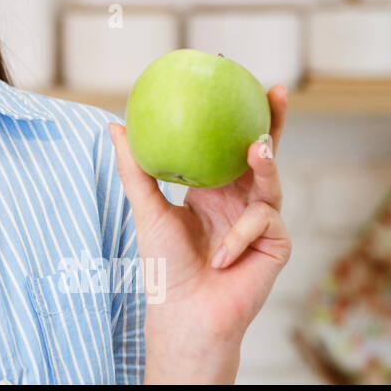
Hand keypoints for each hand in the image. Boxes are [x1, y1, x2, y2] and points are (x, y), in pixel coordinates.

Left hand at [107, 85, 290, 351]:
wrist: (184, 312)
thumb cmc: (163, 265)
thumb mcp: (147, 209)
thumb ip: (135, 168)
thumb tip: (114, 124)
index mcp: (212, 190)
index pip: (228, 146)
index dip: (238, 115)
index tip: (238, 78)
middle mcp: (240, 201)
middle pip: (263, 154)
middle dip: (273, 122)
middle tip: (275, 91)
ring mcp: (261, 222)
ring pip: (270, 182)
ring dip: (265, 165)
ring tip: (257, 149)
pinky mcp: (276, 244)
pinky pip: (263, 222)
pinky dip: (238, 235)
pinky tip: (221, 254)